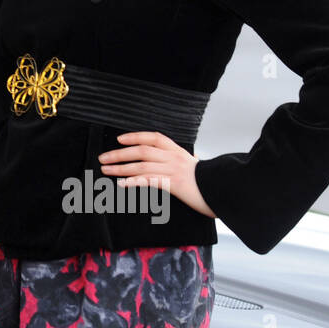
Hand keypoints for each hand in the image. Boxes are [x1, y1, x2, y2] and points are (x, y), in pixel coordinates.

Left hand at [99, 132, 215, 218]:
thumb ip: (190, 162)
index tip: (119, 139)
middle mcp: (174, 158)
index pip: (154, 138)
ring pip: (141, 166)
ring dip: (120, 168)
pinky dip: (133, 181)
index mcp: (178, 152)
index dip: (135, 136)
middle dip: (120, 154)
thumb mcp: (198, 167)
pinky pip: (149, 181)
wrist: (225, 191)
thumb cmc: (210, 182)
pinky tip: (122, 184)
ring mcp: (173, 170)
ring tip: (106, 170)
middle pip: (141, 151)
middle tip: (103, 158)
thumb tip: (192, 159)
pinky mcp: (174, 184)